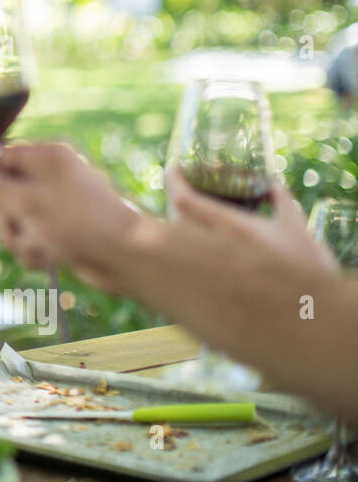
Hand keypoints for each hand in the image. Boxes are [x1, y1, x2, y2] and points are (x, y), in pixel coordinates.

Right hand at [0, 143, 144, 291]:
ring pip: (11, 220)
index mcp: (44, 157)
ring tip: (40, 246)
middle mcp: (48, 175)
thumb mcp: (27, 203)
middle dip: (2, 219)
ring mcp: (53, 203)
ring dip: (18, 238)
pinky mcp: (58, 228)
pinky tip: (50, 257)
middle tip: (14, 228)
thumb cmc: (81, 223)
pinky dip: (34, 250)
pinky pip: (28, 237)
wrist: (128, 259)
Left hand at [165, 163, 336, 273]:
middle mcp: (209, 247)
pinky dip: (187, 240)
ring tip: (191, 207)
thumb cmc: (304, 266)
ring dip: (179, 220)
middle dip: (175, 199)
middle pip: (174, 216)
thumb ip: (279, 198)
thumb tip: (269, 183)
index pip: (183, 199)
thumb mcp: (295, 225)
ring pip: (176, 239)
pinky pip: (187, 258)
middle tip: (182, 183)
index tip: (174, 167)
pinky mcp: (205, 287)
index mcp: (229, 227)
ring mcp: (203, 269)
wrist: (308, 313)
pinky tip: (199, 236)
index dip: (174, 180)